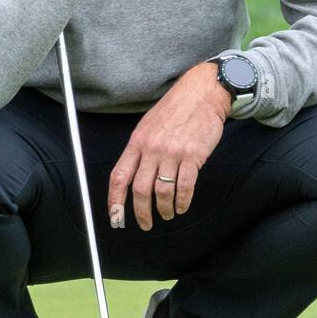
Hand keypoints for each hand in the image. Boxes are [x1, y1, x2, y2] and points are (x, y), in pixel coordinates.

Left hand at [107, 63, 231, 231]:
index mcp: (137, 142)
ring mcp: (172, 153)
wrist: (201, 93)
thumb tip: (132, 176)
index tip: (116, 217)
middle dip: (141, 213)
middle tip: (146, 223)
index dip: (115, 200)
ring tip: (167, 214)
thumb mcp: (148, 125)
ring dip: (164, 209)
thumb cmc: (175, 109)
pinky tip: (182, 206)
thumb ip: (140, 149)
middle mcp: (152, 149)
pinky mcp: (193, 156)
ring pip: (163, 191)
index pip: (119, 176)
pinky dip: (182, 201)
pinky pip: (185, 186)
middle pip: (140, 189)